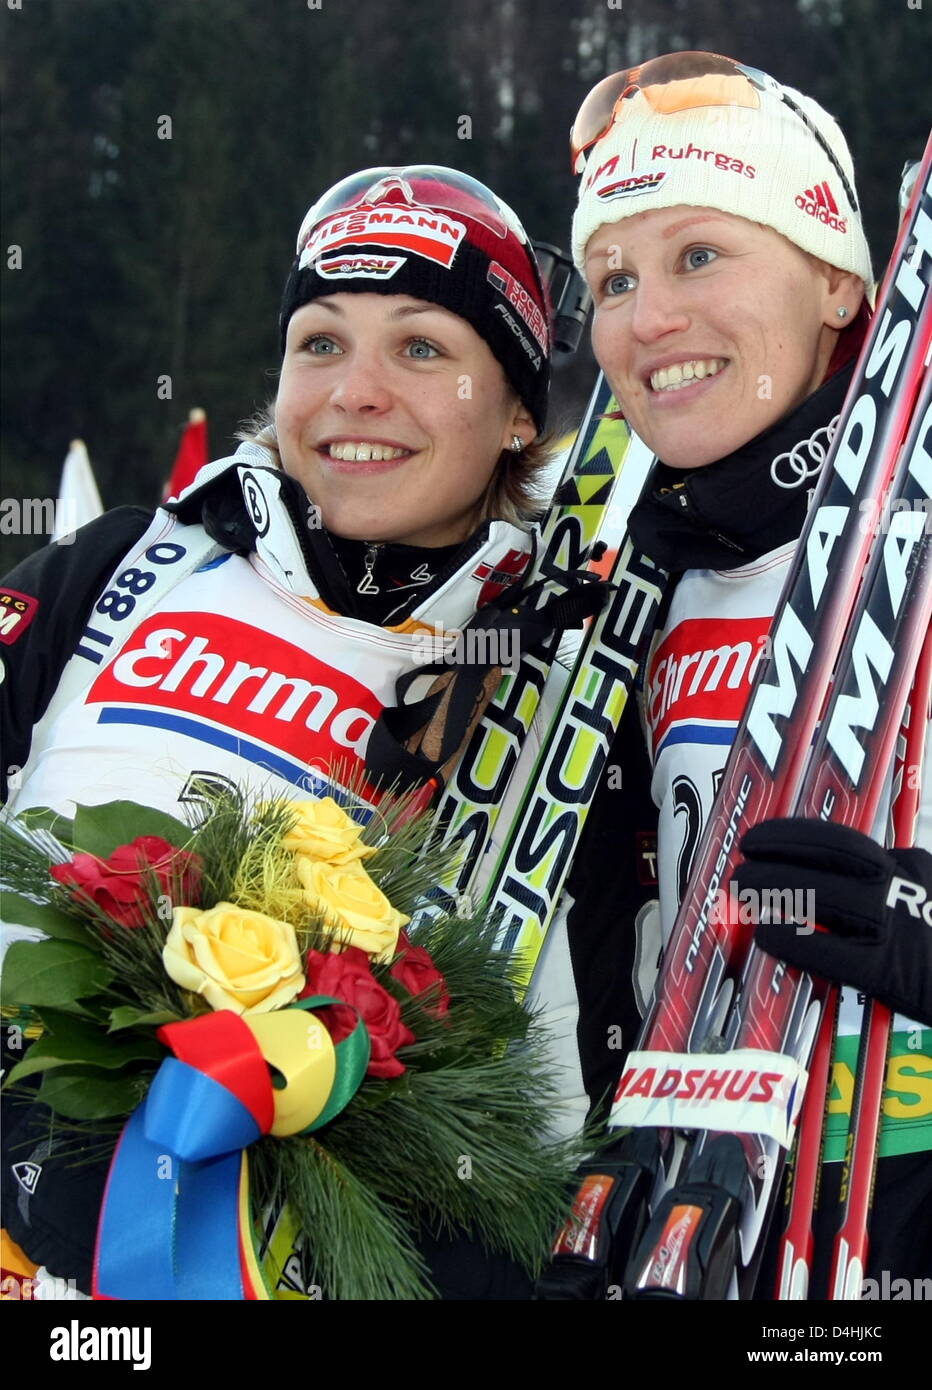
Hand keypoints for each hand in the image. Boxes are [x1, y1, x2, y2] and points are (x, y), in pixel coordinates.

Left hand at [733, 818, 931, 1026]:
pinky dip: (796, 940)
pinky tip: (768, 935)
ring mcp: (898, 928)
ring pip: (823, 897)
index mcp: (914, 868)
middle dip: (778, 853)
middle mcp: (904, 888)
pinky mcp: (896, 972)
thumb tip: (839, 896)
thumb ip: (897, 890)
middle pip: (828, 859)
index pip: (843, 842)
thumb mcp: (928, 897)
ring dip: (774, 889)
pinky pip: (834, 952)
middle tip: (741, 856)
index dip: (796, 835)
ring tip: (740, 887)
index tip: (763, 836)